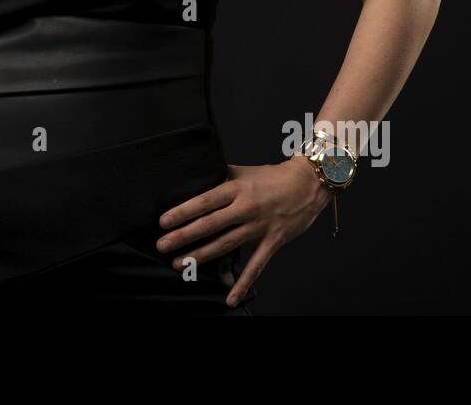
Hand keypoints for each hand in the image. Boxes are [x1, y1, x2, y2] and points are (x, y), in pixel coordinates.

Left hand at [156, 158, 334, 306]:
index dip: (183, 212)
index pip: (205, 201)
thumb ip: (220, 178)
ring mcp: (260, 226)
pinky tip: (230, 298)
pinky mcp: (273, 241)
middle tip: (163, 245)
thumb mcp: (243, 172)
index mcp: (236, 189)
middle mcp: (246, 208)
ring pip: (226, 244)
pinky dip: (243, 283)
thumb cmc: (272, 177)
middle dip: (184, 236)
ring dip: (202, 256)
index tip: (163, 222)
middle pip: (210, 224)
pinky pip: (256, 266)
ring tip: (180, 264)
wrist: (308, 184)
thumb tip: (195, 181)